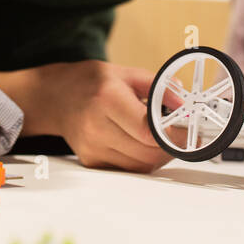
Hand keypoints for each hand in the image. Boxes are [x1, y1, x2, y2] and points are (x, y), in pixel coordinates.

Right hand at [30, 60, 170, 171]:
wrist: (55, 97)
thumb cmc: (90, 82)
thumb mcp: (125, 73)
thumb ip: (158, 86)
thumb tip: (184, 102)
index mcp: (106, 99)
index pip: (147, 130)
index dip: (172, 135)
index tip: (188, 132)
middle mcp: (96, 127)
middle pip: (146, 152)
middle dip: (170, 148)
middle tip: (181, 137)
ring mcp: (92, 148)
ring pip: (140, 166)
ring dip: (158, 157)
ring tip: (163, 141)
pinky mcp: (91, 161)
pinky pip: (128, 169)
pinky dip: (142, 161)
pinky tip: (144, 146)